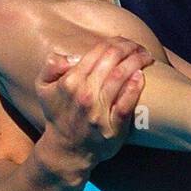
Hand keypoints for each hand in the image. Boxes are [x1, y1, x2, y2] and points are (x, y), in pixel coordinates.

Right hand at [34, 37, 153, 173]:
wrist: (66, 149)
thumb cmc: (58, 114)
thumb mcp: (43, 88)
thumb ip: (51, 66)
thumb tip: (72, 57)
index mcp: (70, 81)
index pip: (99, 51)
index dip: (116, 41)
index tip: (125, 41)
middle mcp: (85, 94)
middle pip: (113, 59)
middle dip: (130, 47)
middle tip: (140, 47)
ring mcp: (99, 111)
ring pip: (121, 77)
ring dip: (137, 61)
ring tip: (146, 56)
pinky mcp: (112, 127)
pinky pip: (126, 104)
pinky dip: (135, 88)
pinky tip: (141, 77)